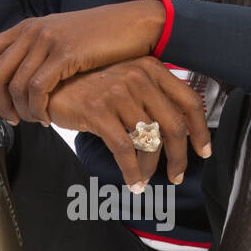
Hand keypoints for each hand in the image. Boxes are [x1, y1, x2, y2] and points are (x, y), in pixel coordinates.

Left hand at [0, 1, 165, 124]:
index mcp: (27, 27)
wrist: (134, 25)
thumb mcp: (63, 39)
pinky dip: (37, 109)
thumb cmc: (102, 38)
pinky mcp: (65, 54)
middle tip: (10, 120)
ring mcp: (48, 41)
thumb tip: (22, 77)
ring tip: (34, 121)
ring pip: (16, 86)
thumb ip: (40, 52)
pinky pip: (38, 89)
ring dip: (21, 111)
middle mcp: (32, 31)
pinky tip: (47, 118)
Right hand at [45, 56, 211, 191]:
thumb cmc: (87, 85)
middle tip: (176, 176)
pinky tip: (133, 182)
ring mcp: (118, 93)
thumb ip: (149, 95)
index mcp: (150, 68)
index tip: (203, 151)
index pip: (189, 101)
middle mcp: (139, 77)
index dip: (200, 131)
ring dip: (151, 168)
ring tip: (147, 179)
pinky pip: (124, 149)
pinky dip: (132, 171)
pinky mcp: (98, 111)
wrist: (48, 82)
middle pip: (174, 125)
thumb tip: (173, 129)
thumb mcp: (124, 79)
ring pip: (149, 141)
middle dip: (179, 157)